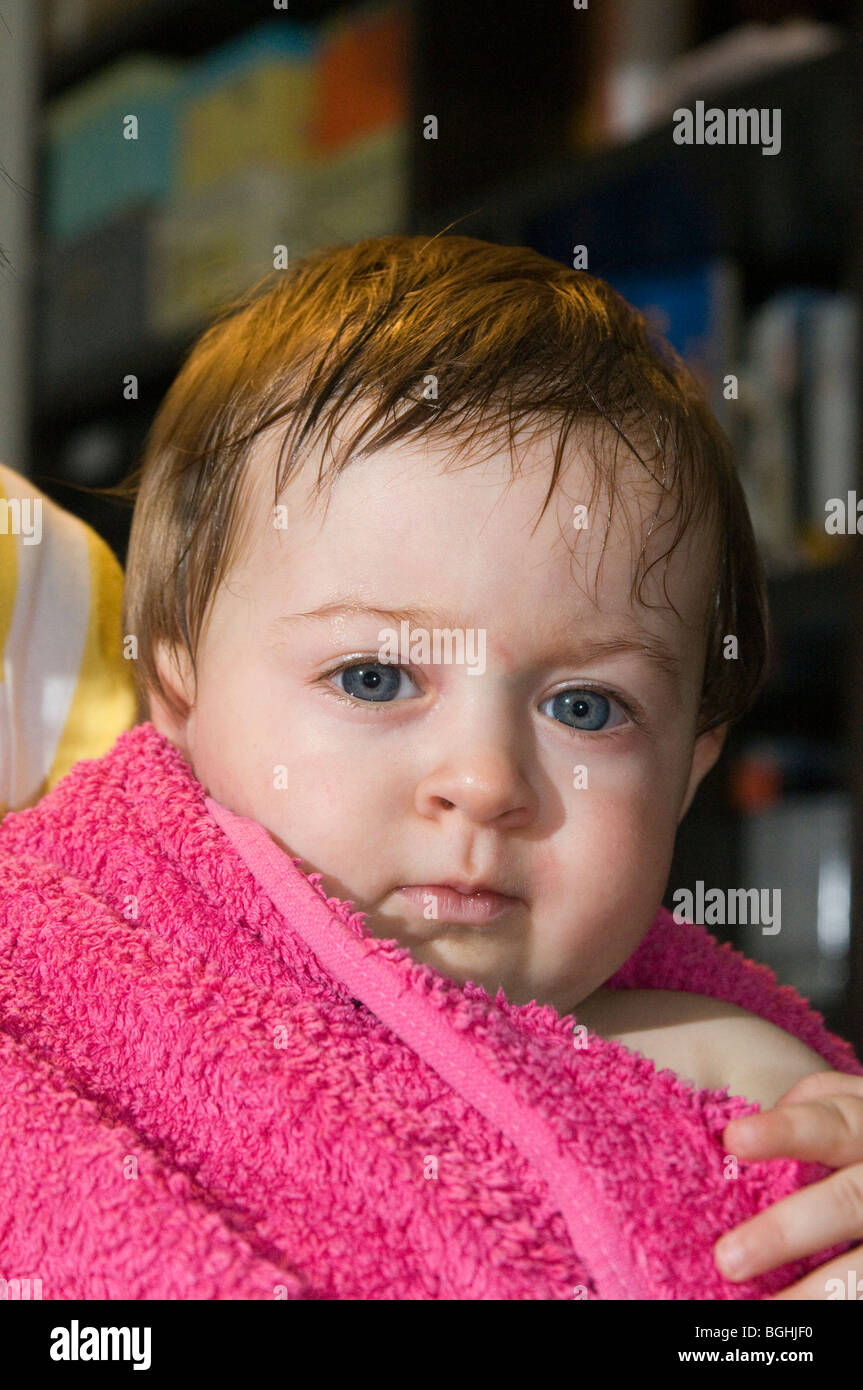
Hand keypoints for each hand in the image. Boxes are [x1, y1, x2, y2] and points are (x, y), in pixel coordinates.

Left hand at [713, 1071, 862, 1298]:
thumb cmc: (862, 1142)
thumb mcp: (852, 1108)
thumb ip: (810, 1109)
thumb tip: (740, 1135)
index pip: (833, 1124)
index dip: (785, 1131)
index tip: (733, 1140)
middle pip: (848, 1203)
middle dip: (787, 1232)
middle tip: (728, 1260)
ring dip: (815, 1293)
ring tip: (762, 1314)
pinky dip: (838, 1308)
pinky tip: (797, 1330)